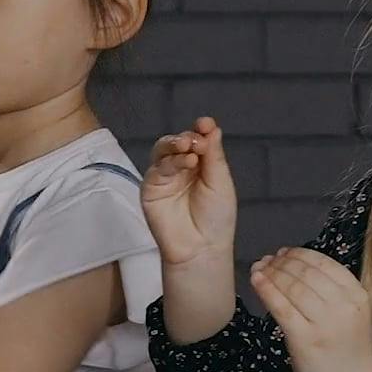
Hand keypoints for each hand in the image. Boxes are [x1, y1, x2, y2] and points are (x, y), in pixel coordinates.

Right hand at [144, 116, 238, 268]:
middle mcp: (180, 168)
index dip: (200, 129)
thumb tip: (212, 127)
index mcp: (200, 165)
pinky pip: (157, 169)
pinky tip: (186, 162)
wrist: (202, 248)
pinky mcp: (150, 188)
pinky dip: (171, 162)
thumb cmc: (216, 218)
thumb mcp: (221, 182)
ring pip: (163, 151)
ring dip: (176, 145)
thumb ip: (214, 156)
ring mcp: (164, 177)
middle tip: (198, 140)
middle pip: (177, 142)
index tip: (206, 123)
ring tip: (190, 147)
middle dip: (188, 137)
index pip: (197, 140)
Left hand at [250, 246, 371, 371]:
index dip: (301, 253)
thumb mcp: (353, 314)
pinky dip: (266, 290)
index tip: (285, 252)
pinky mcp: (304, 339)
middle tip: (269, 260)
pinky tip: (257, 280)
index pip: (325, 264)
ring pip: (293, 287)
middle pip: (306, 273)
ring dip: (272, 273)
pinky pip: (282, 308)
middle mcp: (343, 306)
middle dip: (283, 262)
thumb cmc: (350, 349)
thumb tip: (297, 265)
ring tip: (260, 268)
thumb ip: (335, 292)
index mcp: (357, 296)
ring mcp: (324, 323)